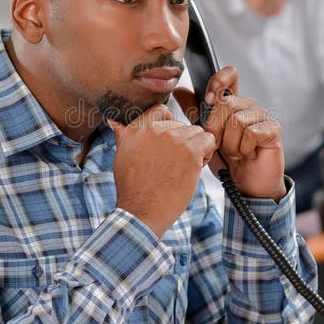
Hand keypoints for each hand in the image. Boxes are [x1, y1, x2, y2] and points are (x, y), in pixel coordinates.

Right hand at [109, 105, 215, 237]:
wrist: (142, 212)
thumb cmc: (133, 189)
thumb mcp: (121, 157)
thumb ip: (123, 136)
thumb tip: (114, 122)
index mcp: (136, 129)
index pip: (161, 111)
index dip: (169, 125)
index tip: (169, 142)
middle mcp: (154, 129)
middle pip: (181, 124)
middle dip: (182, 142)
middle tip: (175, 163)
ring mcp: (173, 138)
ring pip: (196, 132)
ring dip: (195, 147)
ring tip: (185, 167)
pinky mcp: (190, 151)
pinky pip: (208, 140)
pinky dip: (207, 153)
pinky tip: (197, 167)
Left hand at [174, 67, 286, 200]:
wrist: (245, 185)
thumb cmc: (227, 160)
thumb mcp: (205, 136)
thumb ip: (194, 113)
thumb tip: (179, 90)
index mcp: (233, 102)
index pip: (229, 75)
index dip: (218, 81)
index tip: (208, 99)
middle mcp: (249, 105)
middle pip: (225, 102)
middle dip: (215, 129)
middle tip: (218, 145)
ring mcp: (262, 116)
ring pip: (236, 120)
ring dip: (229, 143)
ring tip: (234, 152)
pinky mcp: (273, 129)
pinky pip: (250, 133)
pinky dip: (243, 148)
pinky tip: (246, 155)